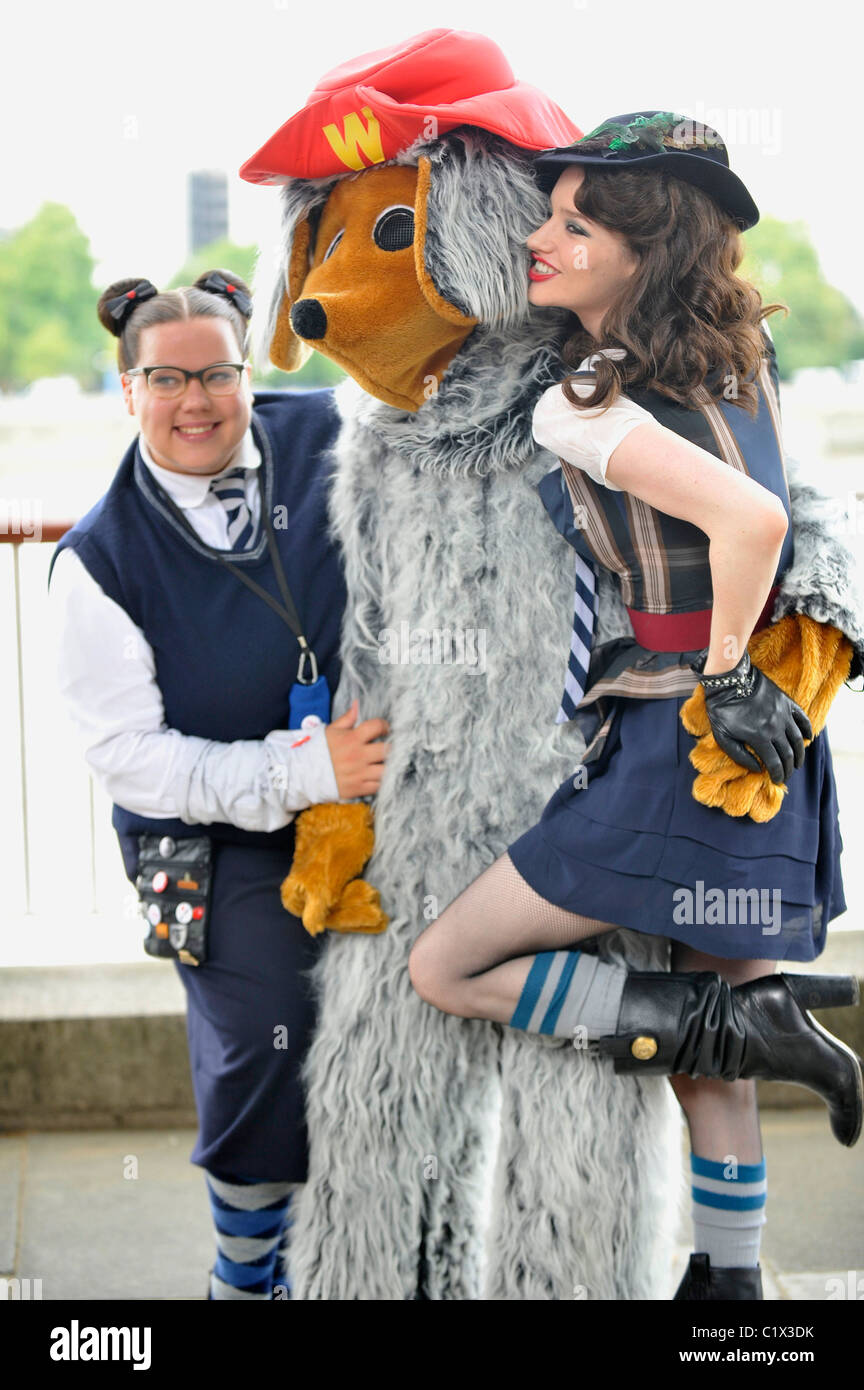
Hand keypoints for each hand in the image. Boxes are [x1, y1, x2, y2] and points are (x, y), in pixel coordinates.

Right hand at [324, 699, 390, 798]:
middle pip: (388, 749)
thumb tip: (357, 704)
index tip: (385, 729)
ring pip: (387, 769)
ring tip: (387, 763)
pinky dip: (382, 781)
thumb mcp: (330, 731)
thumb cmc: (316, 751)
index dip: (384, 726)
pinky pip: (379, 785)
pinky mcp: (358, 788)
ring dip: (390, 766)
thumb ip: (347, 718)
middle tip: (391, 747)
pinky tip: (379, 776)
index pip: (377, 726)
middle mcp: (358, 755)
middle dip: (392, 747)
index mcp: (352, 739)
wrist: (303, 774)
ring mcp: (360, 773)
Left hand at [694, 650, 812, 783]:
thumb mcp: (722, 736)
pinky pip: (802, 719)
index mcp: (759, 738)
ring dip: (799, 754)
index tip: (778, 781)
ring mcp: (783, 714)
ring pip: (798, 739)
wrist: (729, 680)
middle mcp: (775, 728)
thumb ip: (739, 755)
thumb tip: (757, 769)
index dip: (778, 775)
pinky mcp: (786, 702)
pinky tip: (808, 738)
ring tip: (797, 762)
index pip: (775, 763)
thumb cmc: (722, 709)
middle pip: (788, 754)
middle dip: (789, 768)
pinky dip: (807, 730)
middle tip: (787, 775)